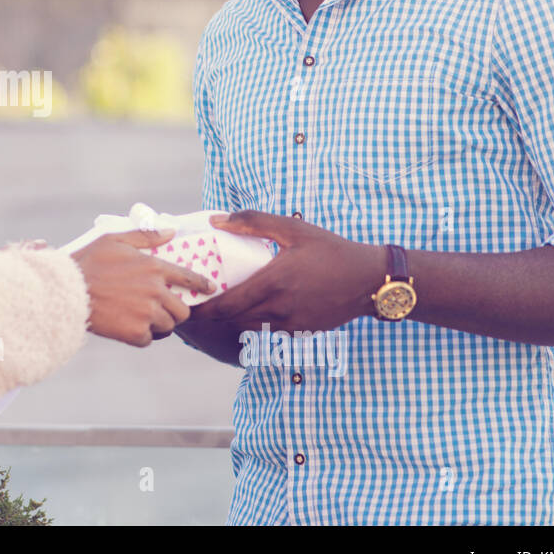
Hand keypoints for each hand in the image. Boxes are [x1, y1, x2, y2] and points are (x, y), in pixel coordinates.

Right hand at [71, 228, 212, 346]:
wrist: (66, 291)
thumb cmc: (88, 262)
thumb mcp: (114, 240)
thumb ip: (146, 236)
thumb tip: (171, 230)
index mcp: (154, 267)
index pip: (189, 278)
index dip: (202, 285)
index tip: (209, 289)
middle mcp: (155, 291)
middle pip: (183, 310)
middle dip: (174, 311)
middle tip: (160, 310)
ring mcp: (146, 313)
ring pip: (167, 326)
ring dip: (158, 325)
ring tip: (142, 319)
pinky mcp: (135, 333)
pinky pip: (149, 339)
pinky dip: (141, 336)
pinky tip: (127, 327)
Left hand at [180, 211, 384, 336]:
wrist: (369, 280)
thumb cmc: (330, 249)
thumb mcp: (292, 229)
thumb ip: (253, 223)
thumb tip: (217, 221)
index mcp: (273, 282)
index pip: (226, 304)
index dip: (202, 309)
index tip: (184, 303)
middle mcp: (279, 308)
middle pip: (232, 320)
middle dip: (209, 317)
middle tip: (190, 307)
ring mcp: (290, 324)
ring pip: (248, 328)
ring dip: (229, 322)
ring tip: (212, 310)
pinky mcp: (301, 332)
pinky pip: (267, 333)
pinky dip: (251, 326)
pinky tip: (244, 315)